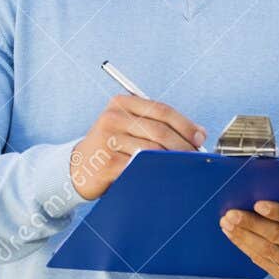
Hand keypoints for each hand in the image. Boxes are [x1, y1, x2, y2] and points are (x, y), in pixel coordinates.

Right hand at [70, 94, 205, 200]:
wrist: (78, 167)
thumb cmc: (111, 147)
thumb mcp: (129, 127)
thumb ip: (159, 125)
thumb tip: (199, 132)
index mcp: (121, 103)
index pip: (161, 110)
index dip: (185, 124)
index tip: (200, 137)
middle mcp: (113, 118)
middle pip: (159, 131)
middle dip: (183, 146)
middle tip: (196, 157)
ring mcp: (108, 141)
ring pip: (153, 151)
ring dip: (174, 161)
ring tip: (185, 167)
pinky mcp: (108, 163)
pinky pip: (141, 167)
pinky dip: (158, 172)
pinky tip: (166, 176)